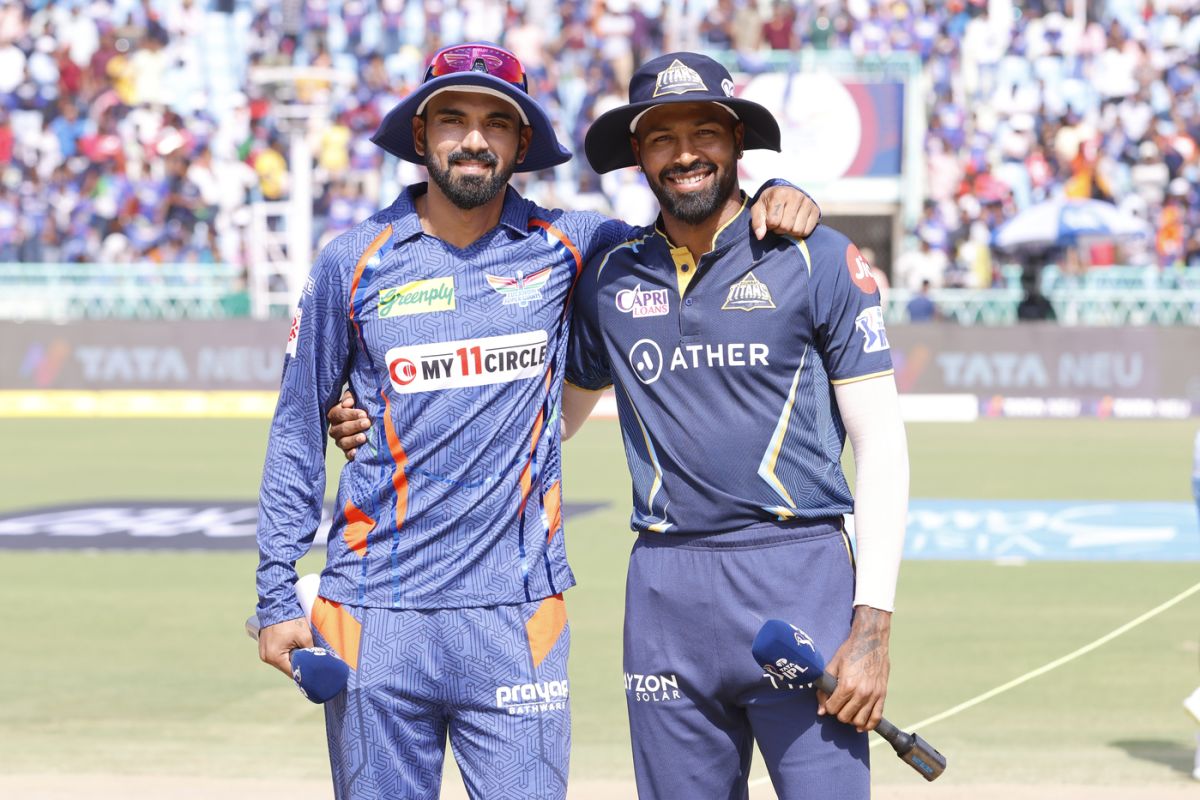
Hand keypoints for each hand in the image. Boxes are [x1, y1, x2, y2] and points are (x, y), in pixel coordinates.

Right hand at [258, 617, 313, 677]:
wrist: (278, 604)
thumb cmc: (291, 620)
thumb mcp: (305, 637)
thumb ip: (310, 651)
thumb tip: (317, 660)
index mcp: (274, 657)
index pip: (292, 672)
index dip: (304, 672)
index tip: (314, 671)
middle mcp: (266, 657)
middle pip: (287, 667)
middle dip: (298, 663)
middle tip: (310, 658)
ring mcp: (263, 652)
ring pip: (282, 660)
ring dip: (292, 656)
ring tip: (301, 648)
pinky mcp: (264, 646)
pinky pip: (278, 654)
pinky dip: (286, 651)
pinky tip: (293, 644)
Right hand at [327, 391, 370, 460]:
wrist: (368, 419)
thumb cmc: (361, 406)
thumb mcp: (356, 398)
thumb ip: (350, 397)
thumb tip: (348, 403)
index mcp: (335, 415)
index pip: (338, 414)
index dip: (350, 414)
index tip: (363, 414)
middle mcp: (335, 429)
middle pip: (341, 429)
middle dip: (355, 426)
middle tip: (367, 423)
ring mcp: (340, 441)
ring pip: (342, 442)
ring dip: (353, 439)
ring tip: (364, 437)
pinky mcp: (347, 451)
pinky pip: (346, 454)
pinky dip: (350, 454)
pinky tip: (356, 452)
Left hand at [751, 186, 820, 239]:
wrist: (786, 193)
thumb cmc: (770, 203)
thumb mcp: (759, 209)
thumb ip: (757, 222)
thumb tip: (760, 236)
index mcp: (779, 193)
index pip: (773, 221)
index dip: (769, 225)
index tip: (769, 219)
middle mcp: (796, 196)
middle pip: (786, 227)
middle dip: (779, 229)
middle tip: (778, 223)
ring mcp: (807, 202)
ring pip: (797, 230)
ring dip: (789, 232)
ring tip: (786, 223)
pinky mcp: (816, 210)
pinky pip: (807, 231)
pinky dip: (799, 232)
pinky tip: (795, 224)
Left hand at [817, 606, 890, 732]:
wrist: (871, 641)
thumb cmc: (850, 651)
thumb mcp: (832, 666)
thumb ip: (824, 689)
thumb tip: (820, 711)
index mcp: (847, 685)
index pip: (832, 708)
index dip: (828, 706)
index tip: (829, 700)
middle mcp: (861, 693)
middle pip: (845, 717)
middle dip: (838, 712)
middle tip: (838, 703)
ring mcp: (873, 695)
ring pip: (859, 721)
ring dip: (851, 719)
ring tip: (848, 710)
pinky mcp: (882, 695)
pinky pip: (876, 718)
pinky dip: (868, 725)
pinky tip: (861, 725)